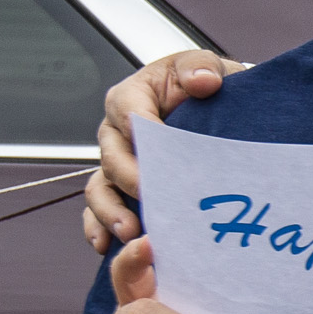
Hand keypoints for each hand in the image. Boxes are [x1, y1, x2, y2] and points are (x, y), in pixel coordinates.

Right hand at [83, 50, 244, 253]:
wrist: (214, 111)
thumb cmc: (205, 87)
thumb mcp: (206, 67)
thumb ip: (201, 67)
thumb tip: (203, 81)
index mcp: (132, 97)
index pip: (128, 111)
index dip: (141, 131)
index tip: (160, 149)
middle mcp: (116, 132)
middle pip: (113, 156)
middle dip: (129, 179)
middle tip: (150, 196)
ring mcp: (116, 163)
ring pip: (100, 188)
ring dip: (110, 211)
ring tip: (130, 232)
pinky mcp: (120, 190)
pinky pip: (100, 210)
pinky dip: (98, 228)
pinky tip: (105, 247)